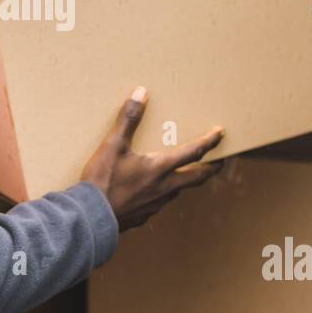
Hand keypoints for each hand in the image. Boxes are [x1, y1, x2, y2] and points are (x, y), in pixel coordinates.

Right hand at [80, 86, 225, 231]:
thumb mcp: (113, 145)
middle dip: (211, 168)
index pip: (193, 152)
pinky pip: (161, 203)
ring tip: (185, 173)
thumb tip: (141, 94)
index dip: (209, 142)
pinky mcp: (144, 216)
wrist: (90, 218)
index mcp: (160, 168)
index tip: (220, 134)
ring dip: (186, 180)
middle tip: (219, 161)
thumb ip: (128, 119)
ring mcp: (155, 205)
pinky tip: (153, 192)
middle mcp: (164, 188)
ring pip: (179, 191)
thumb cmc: (102, 181)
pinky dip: (164, 194)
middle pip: (197, 177)